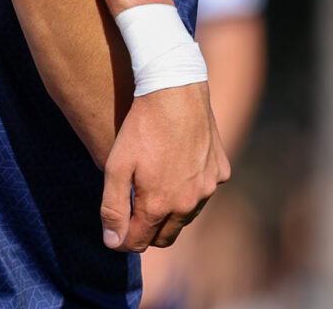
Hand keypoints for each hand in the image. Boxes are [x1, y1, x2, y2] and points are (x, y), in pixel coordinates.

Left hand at [101, 81, 229, 250]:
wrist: (175, 90)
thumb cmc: (140, 127)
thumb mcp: (116, 165)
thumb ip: (112, 208)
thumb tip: (112, 243)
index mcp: (160, 205)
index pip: (140, 242)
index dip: (123, 239)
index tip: (113, 229)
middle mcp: (189, 204)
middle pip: (165, 236)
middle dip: (146, 231)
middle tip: (130, 211)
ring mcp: (209, 188)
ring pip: (185, 216)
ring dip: (168, 211)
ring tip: (151, 188)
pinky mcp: (221, 172)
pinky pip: (203, 192)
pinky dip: (189, 189)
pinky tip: (175, 168)